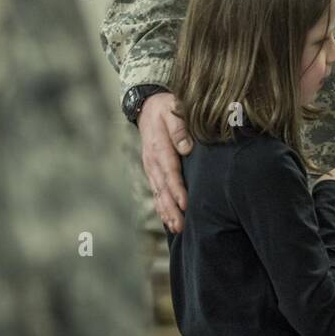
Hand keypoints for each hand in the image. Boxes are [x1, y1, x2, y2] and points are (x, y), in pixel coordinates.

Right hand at [138, 92, 192, 231]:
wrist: (147, 107)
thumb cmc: (166, 108)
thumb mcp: (172, 109)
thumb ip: (179, 128)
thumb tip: (187, 148)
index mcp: (159, 146)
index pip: (169, 171)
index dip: (177, 189)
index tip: (185, 203)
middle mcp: (152, 161)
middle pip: (162, 188)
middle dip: (172, 208)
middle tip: (182, 225)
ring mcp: (150, 167)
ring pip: (158, 193)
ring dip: (166, 211)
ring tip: (177, 228)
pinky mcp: (151, 171)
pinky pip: (156, 191)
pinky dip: (161, 207)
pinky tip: (168, 220)